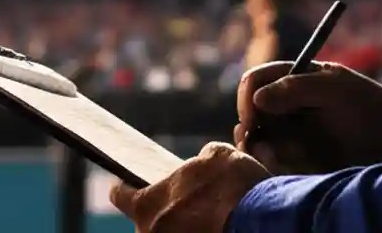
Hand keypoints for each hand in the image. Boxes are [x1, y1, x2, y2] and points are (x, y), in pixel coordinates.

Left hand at [110, 143, 268, 232]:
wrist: (261, 221)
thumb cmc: (235, 187)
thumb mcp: (218, 155)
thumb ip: (200, 159)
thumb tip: (202, 162)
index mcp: (148, 204)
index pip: (120, 195)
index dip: (127, 186)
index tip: (131, 183)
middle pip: (147, 220)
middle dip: (166, 211)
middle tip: (190, 203)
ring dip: (183, 226)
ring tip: (208, 219)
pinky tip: (219, 227)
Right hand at [234, 61, 381, 174]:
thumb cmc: (370, 107)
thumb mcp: (337, 91)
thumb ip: (297, 89)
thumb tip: (258, 98)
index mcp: (295, 77)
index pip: (254, 81)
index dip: (247, 97)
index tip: (253, 118)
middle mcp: (287, 103)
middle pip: (248, 114)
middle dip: (250, 129)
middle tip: (264, 144)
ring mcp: (291, 130)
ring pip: (258, 140)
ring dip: (266, 149)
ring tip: (291, 155)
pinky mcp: (297, 155)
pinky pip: (275, 160)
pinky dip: (279, 163)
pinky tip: (299, 164)